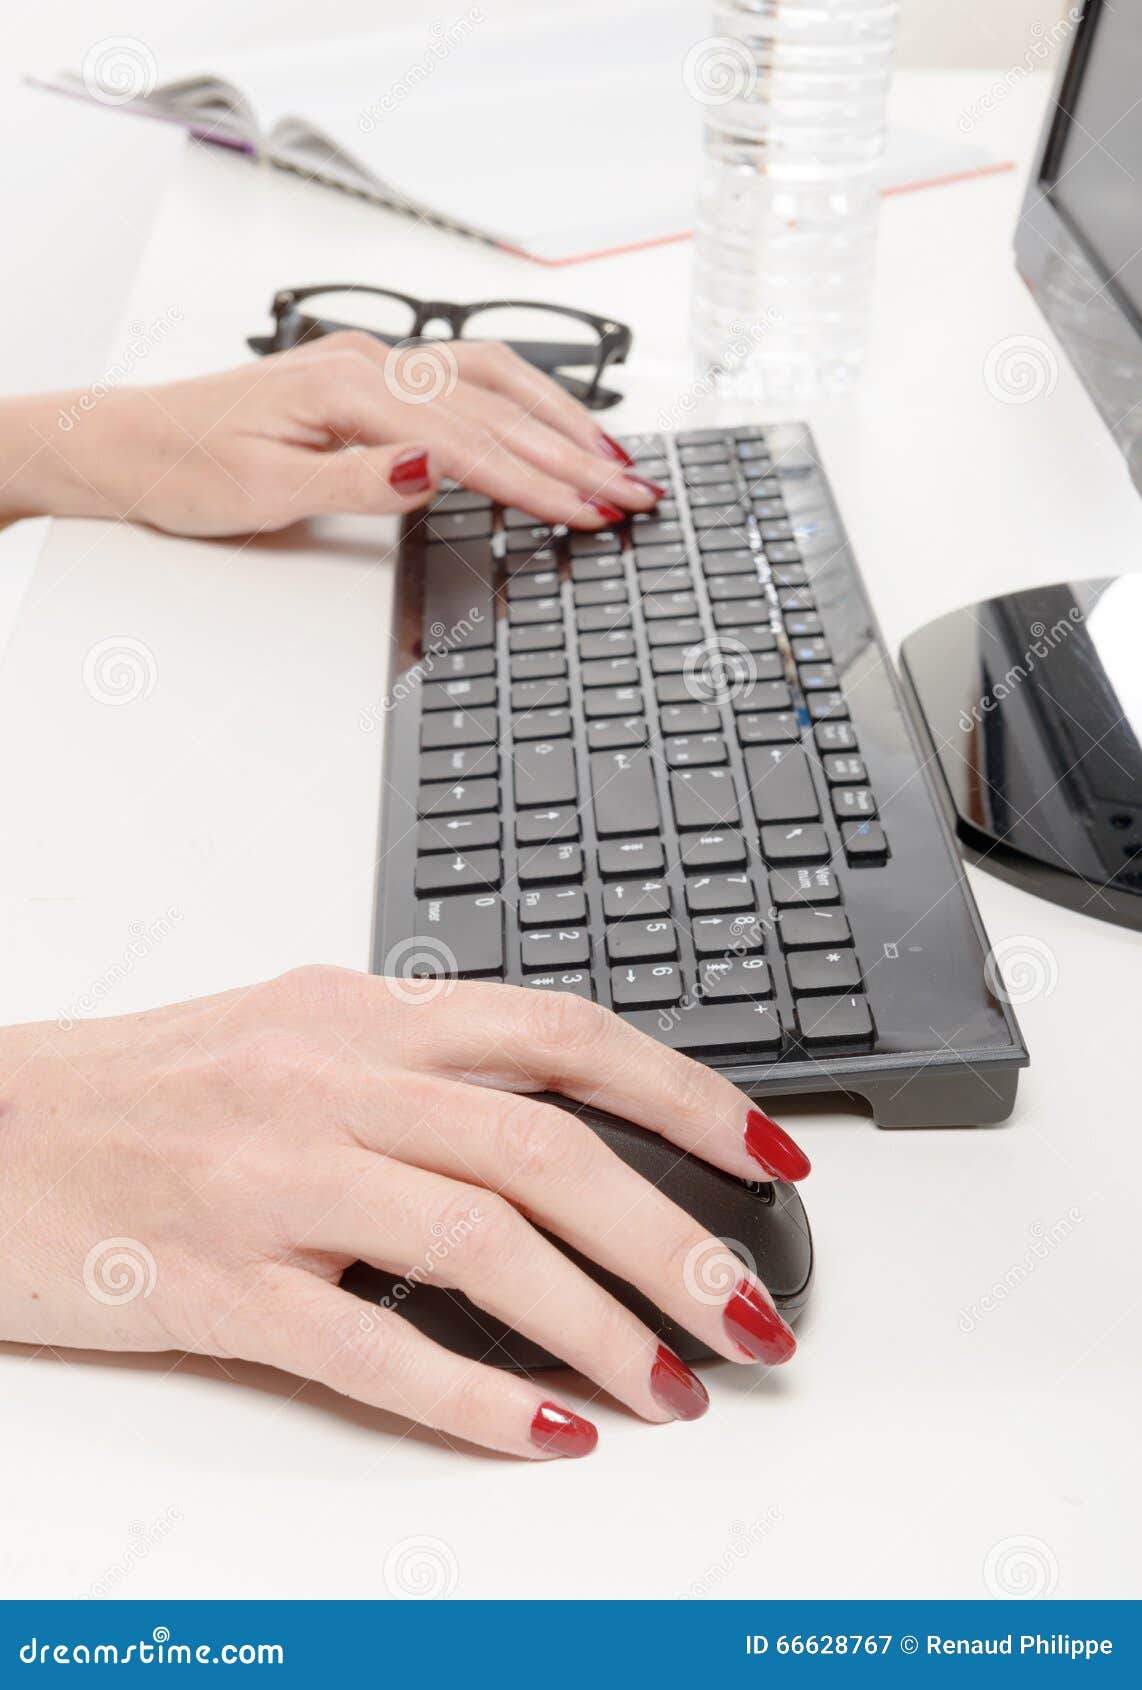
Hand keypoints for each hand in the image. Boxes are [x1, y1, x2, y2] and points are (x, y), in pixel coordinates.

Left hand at [0, 335, 662, 537]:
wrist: (132, 443)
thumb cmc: (188, 466)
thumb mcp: (265, 489)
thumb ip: (358, 480)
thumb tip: (433, 469)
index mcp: (348, 387)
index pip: (468, 442)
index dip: (538, 482)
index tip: (591, 511)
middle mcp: (370, 363)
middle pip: (496, 407)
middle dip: (574, 454)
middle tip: (636, 494)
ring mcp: (376, 365)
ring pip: (492, 382)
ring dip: (560, 422)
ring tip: (616, 461)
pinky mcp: (375, 379)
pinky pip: (467, 381)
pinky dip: (522, 403)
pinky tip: (551, 425)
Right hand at [0, 969, 807, 1458]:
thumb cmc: (144, 1091)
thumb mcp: (292, 1033)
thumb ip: (420, 1064)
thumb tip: (560, 1115)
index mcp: (360, 1012)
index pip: (560, 1034)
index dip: (681, 1092)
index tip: (764, 1150)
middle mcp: (329, 1079)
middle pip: (546, 1148)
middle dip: (673, 1237)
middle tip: (750, 1311)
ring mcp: (273, 1180)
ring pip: (481, 1242)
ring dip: (601, 1322)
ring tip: (674, 1386)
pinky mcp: (219, 1284)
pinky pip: (372, 1348)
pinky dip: (477, 1395)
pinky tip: (548, 1428)